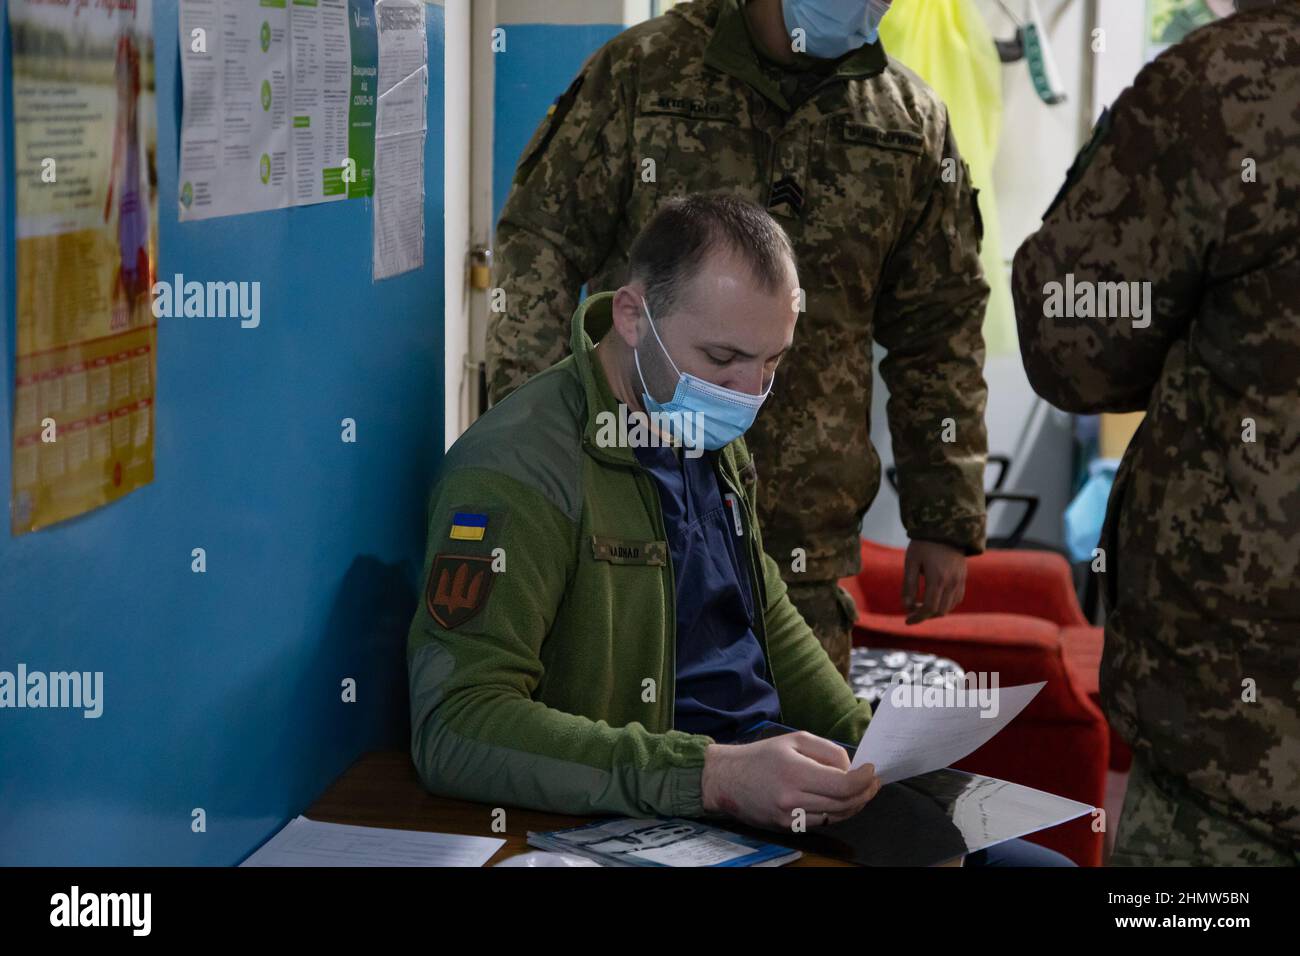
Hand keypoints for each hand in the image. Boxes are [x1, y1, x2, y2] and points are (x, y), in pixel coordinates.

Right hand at [700, 733, 880, 830]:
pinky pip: (821, 822)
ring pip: (836, 816)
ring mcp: (789, 817)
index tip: (873, 771)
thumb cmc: (760, 756)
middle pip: (844, 803)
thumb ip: (827, 751)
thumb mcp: (794, 740)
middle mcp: (792, 798)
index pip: (842, 784)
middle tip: (873, 782)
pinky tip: (838, 800)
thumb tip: (851, 767)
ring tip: (860, 790)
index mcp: (795, 772)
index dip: (864, 780)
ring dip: (854, 804)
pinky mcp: (787, 827)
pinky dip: (835, 812)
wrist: (726, 779)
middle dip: (865, 793)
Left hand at [902, 540, 965, 624]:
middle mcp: (952, 582)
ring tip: (920, 606)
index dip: (917, 617)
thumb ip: (908, 585)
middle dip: (924, 616)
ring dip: (935, 611)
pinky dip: (945, 604)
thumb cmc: (924, 544)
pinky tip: (934, 600)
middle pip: (939, 611)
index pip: (929, 608)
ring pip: (949, 607)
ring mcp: (960, 581)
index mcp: (937, 578)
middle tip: (911, 612)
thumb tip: (906, 606)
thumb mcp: (911, 562)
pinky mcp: (963, 578)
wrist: (945, 528)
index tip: (907, 621)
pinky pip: (957, 599)